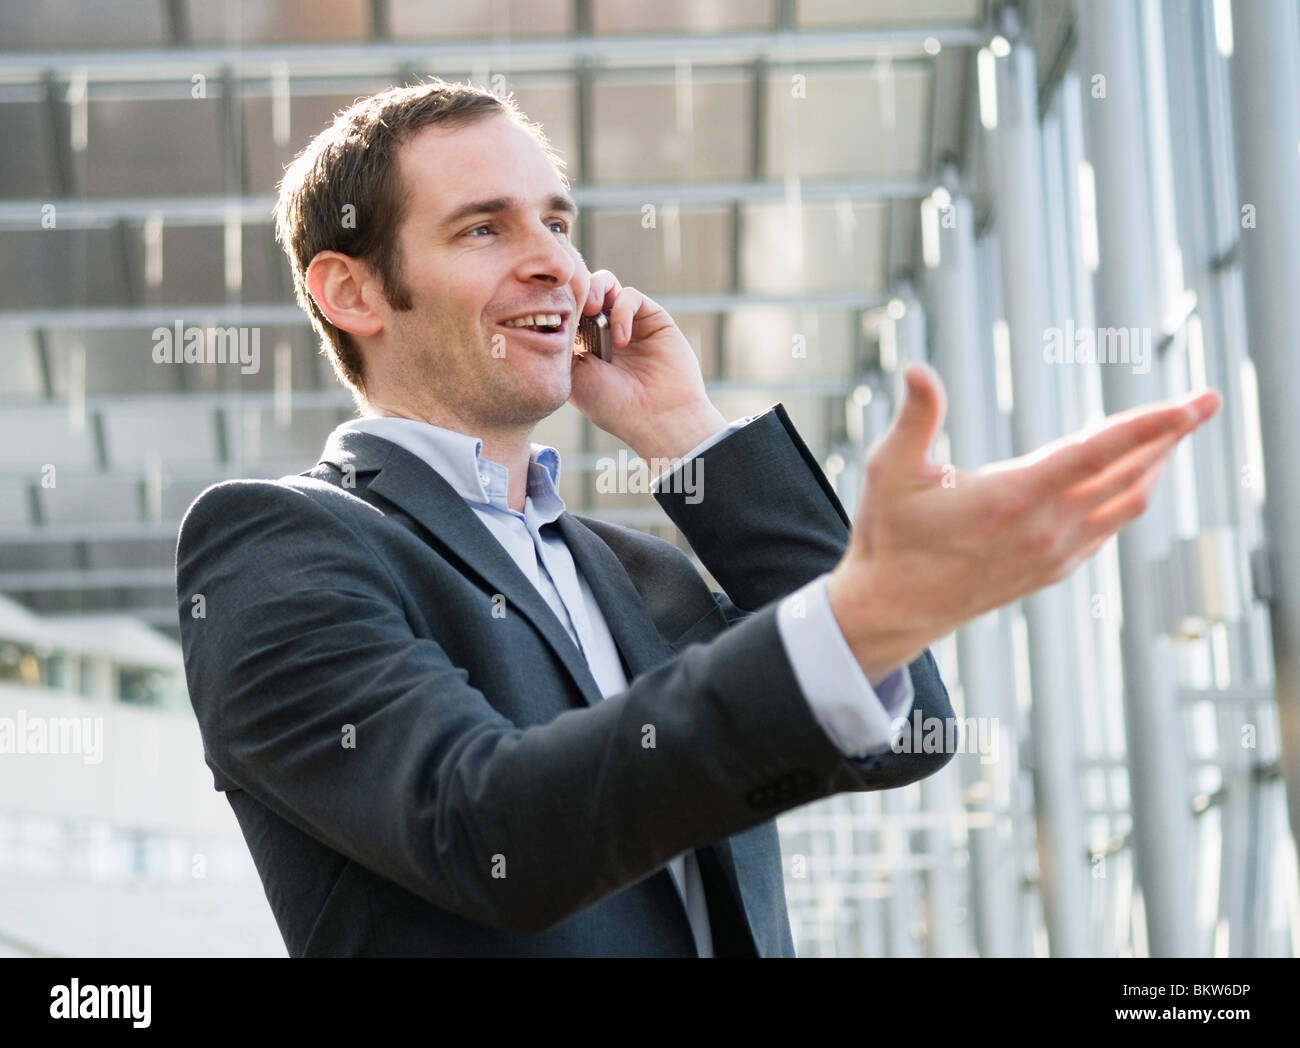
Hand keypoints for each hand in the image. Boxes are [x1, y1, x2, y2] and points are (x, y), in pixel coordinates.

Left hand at [567, 267, 724, 460]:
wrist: (656, 418)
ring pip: (605, 285)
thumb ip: (563, 342)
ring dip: (594, 292)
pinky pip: (630, 296)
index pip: (564, 310)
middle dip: (574, 293)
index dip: (556, 306)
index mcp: (582, 345)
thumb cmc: (612, 405)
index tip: (550, 316)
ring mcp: (628, 322)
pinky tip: (620, 340)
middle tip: (573, 310)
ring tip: (591, 311)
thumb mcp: (573, 376)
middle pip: (582, 291)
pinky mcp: (652, 317)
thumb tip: (552, 311)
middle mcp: (604, 331)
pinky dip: (621, 311)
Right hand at [826, 362, 1221, 680]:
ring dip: (1156, 464)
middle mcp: (1044, 528)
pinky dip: (1130, 494)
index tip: (1190, 404)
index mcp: (1011, 498)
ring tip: (1176, 433)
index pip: (1096, 453)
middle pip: (1130, 474)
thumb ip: (915, 417)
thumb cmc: (890, 535)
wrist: (895, 607)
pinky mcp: (1055, 568)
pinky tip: (1133, 477)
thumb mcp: (889, 470)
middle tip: (1206, 401)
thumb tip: (917, 369)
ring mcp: (1055, 552)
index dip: (1148, 426)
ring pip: (1128, 502)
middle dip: (1172, 434)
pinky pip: (1110, 525)